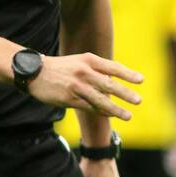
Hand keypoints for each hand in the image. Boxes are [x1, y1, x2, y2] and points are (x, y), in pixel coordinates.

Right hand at [27, 52, 142, 119]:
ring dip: (116, 109)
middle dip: (126, 94)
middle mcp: (84, 72)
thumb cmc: (60, 67)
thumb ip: (95, 69)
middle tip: (138, 101)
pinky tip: (110, 115)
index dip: (127, 74)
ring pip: (100, 99)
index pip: (112, 67)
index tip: (141, 80)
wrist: (34, 72)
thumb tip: (113, 80)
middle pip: (109, 84)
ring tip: (128, 115)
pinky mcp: (69, 99)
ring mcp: (77, 86)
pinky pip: (89, 107)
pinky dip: (101, 112)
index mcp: (88, 60)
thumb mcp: (78, 61)